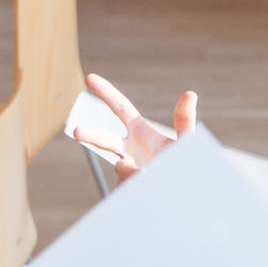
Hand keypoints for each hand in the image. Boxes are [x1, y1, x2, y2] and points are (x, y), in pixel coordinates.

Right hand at [72, 73, 197, 182]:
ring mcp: (127, 169)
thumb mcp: (186, 140)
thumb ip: (184, 120)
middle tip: (77, 132)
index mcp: (140, 131)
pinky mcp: (130, 188)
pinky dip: (142, 185)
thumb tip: (190, 93)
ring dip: (129, 171)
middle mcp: (128, 148)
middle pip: (106, 139)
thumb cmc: (182, 159)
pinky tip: (152, 186)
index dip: (106, 93)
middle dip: (91, 135)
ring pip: (121, 169)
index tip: (90, 77)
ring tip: (144, 173)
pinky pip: (132, 186)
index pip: (120, 107)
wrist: (183, 188)